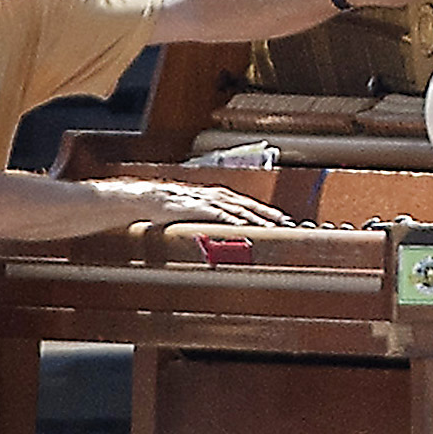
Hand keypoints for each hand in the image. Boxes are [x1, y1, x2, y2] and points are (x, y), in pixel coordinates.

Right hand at [93, 178, 294, 227]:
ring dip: (255, 216)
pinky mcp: (195, 207)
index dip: (264, 211)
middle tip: (286, 221)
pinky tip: (243, 227)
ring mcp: (205, 200)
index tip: (282, 219)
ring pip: (236, 208)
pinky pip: (217, 215)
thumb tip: (224, 237)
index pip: (245, 204)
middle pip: (246, 204)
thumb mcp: (194, 216)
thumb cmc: (169, 210)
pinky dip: (231, 220)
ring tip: (271, 225)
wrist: (146, 199)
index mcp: (216, 197)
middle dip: (267, 212)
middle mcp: (214, 196)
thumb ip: (209, 224)